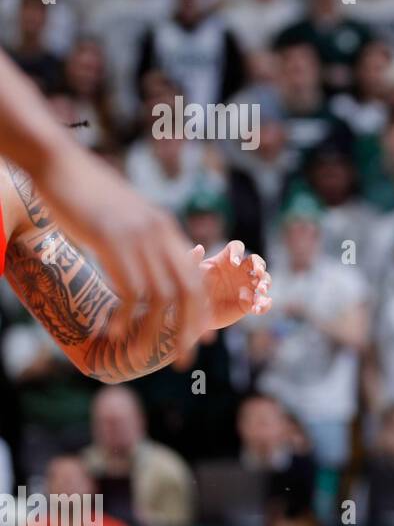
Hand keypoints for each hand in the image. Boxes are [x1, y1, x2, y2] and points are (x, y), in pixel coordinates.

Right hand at [27, 145, 208, 343]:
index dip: (202, 312)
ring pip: (160, 296)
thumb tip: (145, 265)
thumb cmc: (87, 192)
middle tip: (183, 361)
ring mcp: (137, 237)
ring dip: (153, 332)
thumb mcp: (125, 216)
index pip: (196, 277)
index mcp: (166, 229)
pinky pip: (126, 288)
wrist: (59, 164)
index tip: (203, 340)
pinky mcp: (111, 239)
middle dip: (189, 331)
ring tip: (142, 356)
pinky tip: (114, 333)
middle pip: (188, 292)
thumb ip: (141, 239)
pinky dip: (124, 316)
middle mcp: (159, 234)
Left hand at [198, 240, 272, 330]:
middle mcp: (240, 271)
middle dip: (260, 265)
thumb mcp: (191, 276)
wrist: (196, 316)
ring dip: (266, 283)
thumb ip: (192, 261)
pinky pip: (263, 302)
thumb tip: (199, 247)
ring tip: (260, 291)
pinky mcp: (250, 304)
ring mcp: (247, 287)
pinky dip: (265, 304)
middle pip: (257, 261)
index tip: (234, 263)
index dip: (238, 251)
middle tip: (258, 273)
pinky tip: (257, 309)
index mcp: (226, 260)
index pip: (237, 247)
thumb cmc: (192, 292)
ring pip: (264, 280)